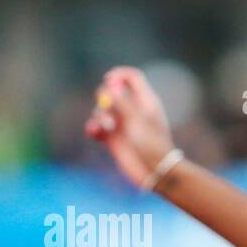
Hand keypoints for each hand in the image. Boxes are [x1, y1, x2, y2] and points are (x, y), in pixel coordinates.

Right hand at [84, 66, 177, 188]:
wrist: (154, 171)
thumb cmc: (151, 144)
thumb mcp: (136, 120)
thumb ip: (122, 102)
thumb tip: (109, 84)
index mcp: (144, 101)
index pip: (131, 78)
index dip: (118, 75)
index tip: (107, 80)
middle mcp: (132, 110)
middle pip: (112, 93)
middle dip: (104, 98)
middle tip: (105, 107)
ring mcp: (122, 124)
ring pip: (102, 111)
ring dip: (98, 116)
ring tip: (105, 128)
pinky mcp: (112, 139)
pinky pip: (97, 128)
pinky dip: (93, 128)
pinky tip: (93, 132)